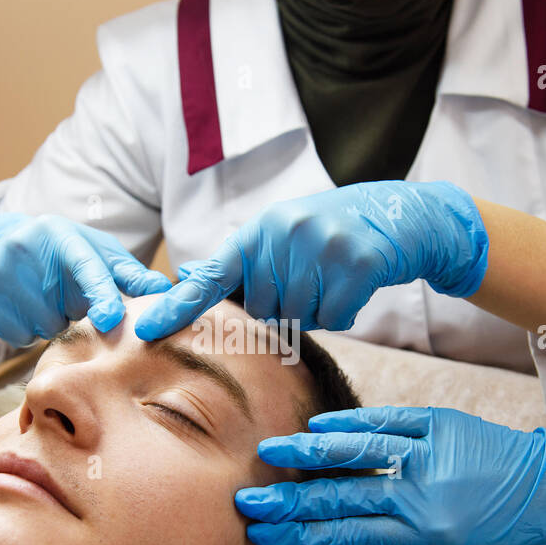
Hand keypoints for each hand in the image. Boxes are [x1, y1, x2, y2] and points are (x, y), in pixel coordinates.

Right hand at [0, 212, 171, 346]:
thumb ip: (127, 275)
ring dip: (49, 323)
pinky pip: (16, 334)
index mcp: (60, 235)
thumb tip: (163, 291)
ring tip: (41, 298)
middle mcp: (24, 247)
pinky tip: (21, 306)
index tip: (111, 318)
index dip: (101, 295)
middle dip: (70, 314)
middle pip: (64, 311)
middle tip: (62, 296)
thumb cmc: (60, 256)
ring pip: (40, 327)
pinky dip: (24, 329)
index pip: (86, 267)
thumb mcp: (94, 254)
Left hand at [133, 180, 487, 339]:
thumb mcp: (282, 234)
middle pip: (263, 310)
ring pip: (300, 317)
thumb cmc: (332, 231)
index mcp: (260, 230)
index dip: (178, 305)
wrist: (400, 215)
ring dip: (317, 310)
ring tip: (333, 279)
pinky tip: (355, 285)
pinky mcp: (356, 264)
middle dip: (285, 306)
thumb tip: (188, 274)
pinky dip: (345, 312)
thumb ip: (241, 260)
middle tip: (311, 276)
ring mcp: (321, 247)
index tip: (145, 328)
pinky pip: (335, 318)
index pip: (212, 275)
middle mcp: (285, 233)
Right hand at [235, 403, 545, 544]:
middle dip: (289, 499)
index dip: (300, 534)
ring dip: (309, 452)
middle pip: (340, 493)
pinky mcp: (438, 422)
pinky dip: (351, 423)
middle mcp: (420, 490)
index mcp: (422, 531)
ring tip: (269, 452)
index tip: (264, 535)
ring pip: (358, 449)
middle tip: (248, 499)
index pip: (346, 533)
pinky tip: (318, 427)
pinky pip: (387, 419)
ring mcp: (428, 451)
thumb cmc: (502, 539)